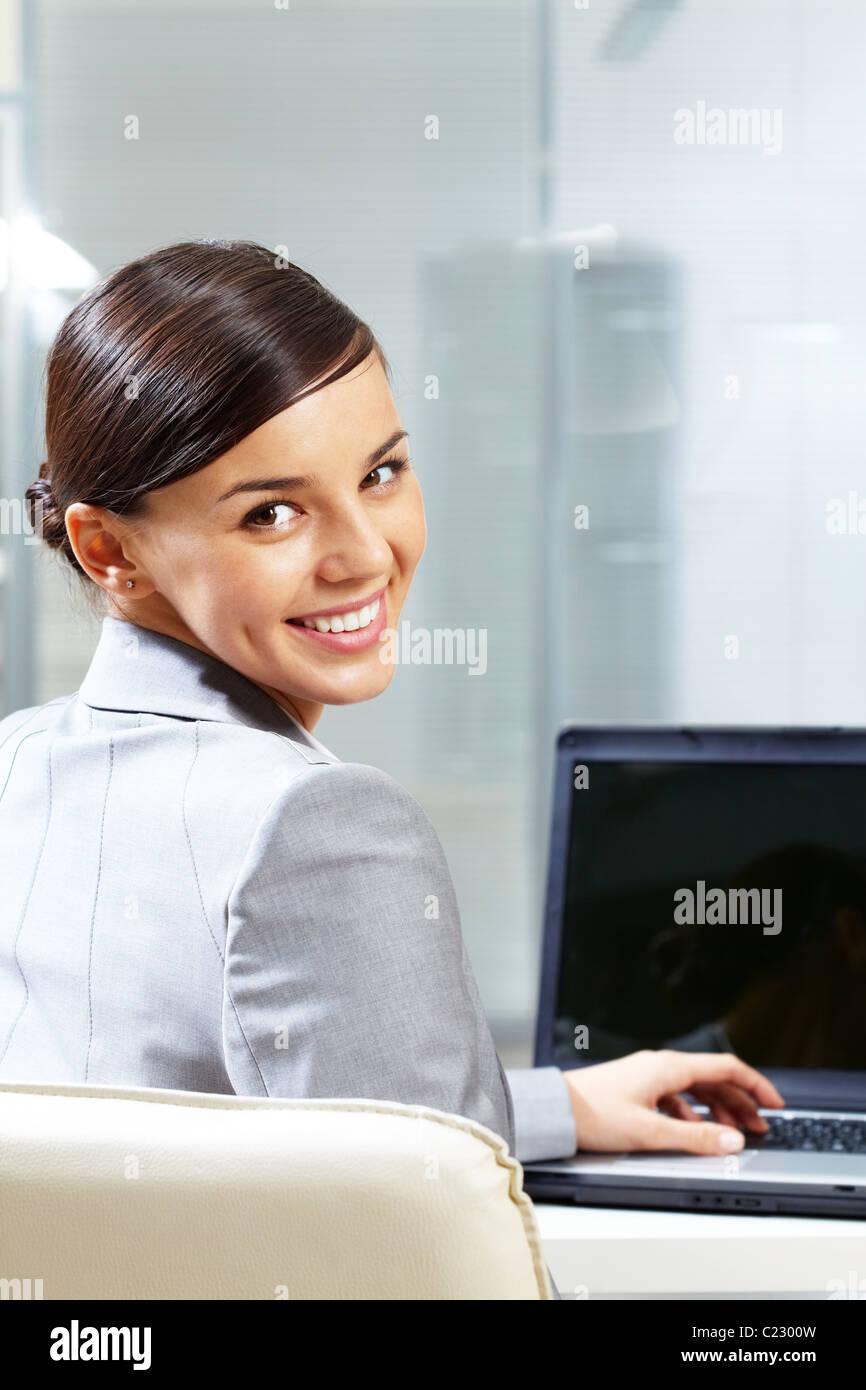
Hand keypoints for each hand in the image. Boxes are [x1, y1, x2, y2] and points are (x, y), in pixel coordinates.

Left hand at [562, 1049, 785, 1155]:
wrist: (555, 1111)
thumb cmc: (593, 1113)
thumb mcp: (651, 1131)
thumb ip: (695, 1137)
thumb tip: (732, 1141)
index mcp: (669, 1068)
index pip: (726, 1068)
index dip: (755, 1085)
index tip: (775, 1103)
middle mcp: (661, 1066)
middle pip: (713, 1079)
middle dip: (740, 1103)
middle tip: (759, 1127)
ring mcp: (648, 1076)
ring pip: (695, 1089)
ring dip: (718, 1109)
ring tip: (732, 1133)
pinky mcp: (637, 1088)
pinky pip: (676, 1097)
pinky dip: (693, 1113)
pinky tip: (694, 1131)